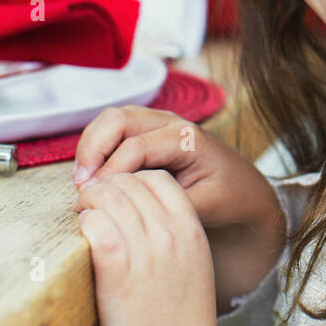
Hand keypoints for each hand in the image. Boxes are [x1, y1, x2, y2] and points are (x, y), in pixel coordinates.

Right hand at [72, 106, 283, 238]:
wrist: (244, 189)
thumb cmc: (228, 197)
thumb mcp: (205, 207)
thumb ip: (168, 204)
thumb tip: (128, 204)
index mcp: (188, 139)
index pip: (137, 146)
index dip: (110, 171)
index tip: (91, 196)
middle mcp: (172, 123)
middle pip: (119, 118)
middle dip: (93, 147)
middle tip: (81, 183)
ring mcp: (159, 123)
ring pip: (113, 118)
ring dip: (91, 144)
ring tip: (82, 179)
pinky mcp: (149, 131)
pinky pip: (115, 128)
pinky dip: (97, 145)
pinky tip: (91, 174)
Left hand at [75, 170, 219, 325]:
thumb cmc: (181, 313)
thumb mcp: (193, 262)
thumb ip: (176, 232)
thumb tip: (143, 210)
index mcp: (191, 230)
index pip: (158, 179)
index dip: (131, 180)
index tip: (118, 194)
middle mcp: (170, 236)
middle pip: (129, 184)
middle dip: (104, 186)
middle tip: (91, 202)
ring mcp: (145, 252)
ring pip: (108, 198)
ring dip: (88, 201)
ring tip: (83, 214)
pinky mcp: (117, 272)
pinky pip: (96, 225)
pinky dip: (85, 222)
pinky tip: (83, 232)